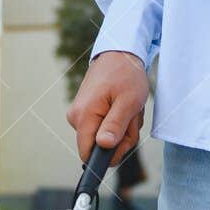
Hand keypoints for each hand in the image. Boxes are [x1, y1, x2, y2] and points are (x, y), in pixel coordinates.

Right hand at [66, 50, 148, 166]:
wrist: (119, 54)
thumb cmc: (126, 74)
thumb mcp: (128, 101)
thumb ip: (115, 125)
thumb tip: (103, 145)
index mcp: (84, 116)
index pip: (87, 155)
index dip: (108, 155)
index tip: (124, 141)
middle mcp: (77, 118)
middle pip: (101, 148)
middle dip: (123, 137)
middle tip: (132, 116)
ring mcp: (80, 115)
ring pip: (105, 138)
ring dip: (124, 128)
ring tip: (129, 108)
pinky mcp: (86, 112)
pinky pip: (104, 128)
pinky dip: (119, 121)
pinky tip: (124, 106)